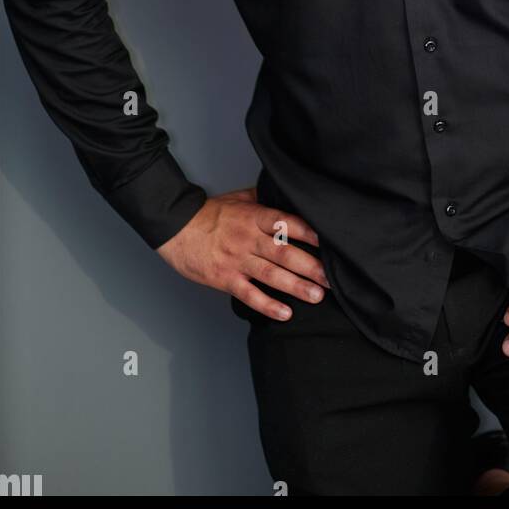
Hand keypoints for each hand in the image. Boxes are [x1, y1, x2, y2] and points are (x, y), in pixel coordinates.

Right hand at [156, 185, 330, 320]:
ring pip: (271, 275)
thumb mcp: (240, 197)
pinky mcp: (225, 279)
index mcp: (254, 216)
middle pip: (284, 253)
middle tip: (332, 279)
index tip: (329, 242)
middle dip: (311, 267)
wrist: (176, 227)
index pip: (286, 223)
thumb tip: (289, 195)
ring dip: (296, 287)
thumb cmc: (210, 213)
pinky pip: (249, 295)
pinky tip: (285, 313)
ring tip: (317, 295)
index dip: (308, 232)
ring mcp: (237, 260)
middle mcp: (248, 239)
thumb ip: (265, 199)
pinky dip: (267, 305)